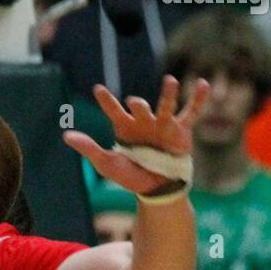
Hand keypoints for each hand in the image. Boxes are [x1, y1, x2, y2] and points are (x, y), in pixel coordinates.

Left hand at [64, 75, 209, 193]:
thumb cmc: (130, 175)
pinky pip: (192, 113)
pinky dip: (199, 99)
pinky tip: (204, 84)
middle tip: (133, 102)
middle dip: (138, 105)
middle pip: (140, 108)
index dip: (106, 101)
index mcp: (124, 127)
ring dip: (168, 94)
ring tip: (171, 81)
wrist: (155, 188)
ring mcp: (163, 125)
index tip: (98, 89)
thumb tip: (66, 135)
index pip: (113, 111)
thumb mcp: (106, 164)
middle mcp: (144, 122)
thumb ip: (88, 148)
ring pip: (166, 106)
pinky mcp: (181, 131)